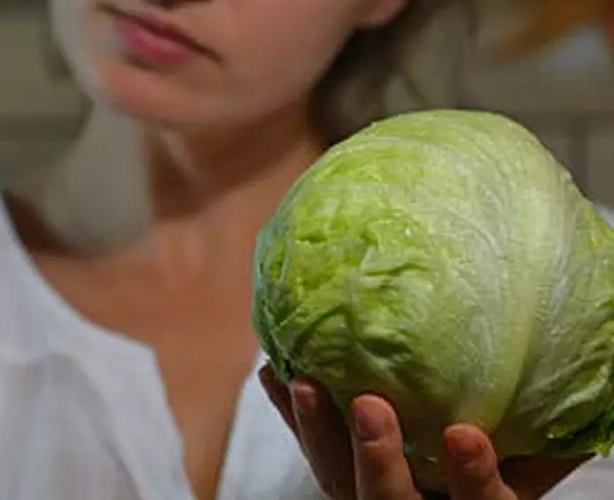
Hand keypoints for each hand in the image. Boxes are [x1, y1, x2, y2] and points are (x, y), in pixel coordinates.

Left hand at [259, 365, 587, 499]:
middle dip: (379, 458)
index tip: (465, 434)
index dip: (474, 477)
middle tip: (369, 405)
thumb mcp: (523, 473)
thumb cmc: (489, 483)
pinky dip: (292, 417)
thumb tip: (589, 398)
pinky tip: (274, 373)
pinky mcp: (338, 481)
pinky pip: (309, 453)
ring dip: (317, 432)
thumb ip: (544, 443)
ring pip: (337, 482)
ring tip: (300, 382)